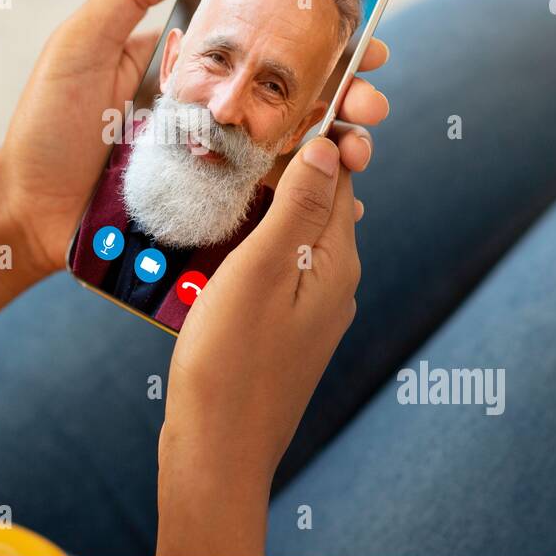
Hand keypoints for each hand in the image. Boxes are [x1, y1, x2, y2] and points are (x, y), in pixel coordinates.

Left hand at [1, 0, 390, 278]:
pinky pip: (269, 199)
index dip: (321, 37)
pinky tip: (344, 193)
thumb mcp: (78, 47)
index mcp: (191, 65)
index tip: (365, 34)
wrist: (27, 211)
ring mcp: (215, 161)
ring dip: (340, 142)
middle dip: (347, 93)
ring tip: (361, 145)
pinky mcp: (211, 207)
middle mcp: (213, 110)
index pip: (266, 43)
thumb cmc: (46, 126)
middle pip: (295, 96)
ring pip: (295, 147)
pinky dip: (311, 194)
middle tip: (373, 99)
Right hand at [156, 137, 361, 555]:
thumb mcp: (259, 272)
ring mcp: (310, 308)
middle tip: (235, 135)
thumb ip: (296, 208)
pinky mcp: (283, 327)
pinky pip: (274, 265)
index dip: (313, 133)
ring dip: (262, 203)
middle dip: (284, 165)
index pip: (338, 174)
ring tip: (220, 174)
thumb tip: (329, 147)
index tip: (276, 103)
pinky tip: (217, 236)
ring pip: (291, 232)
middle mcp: (334, 282)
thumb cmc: (230, 364)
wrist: (216, 452)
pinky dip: (251, 240)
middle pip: (316, 201)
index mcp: (336, 262)